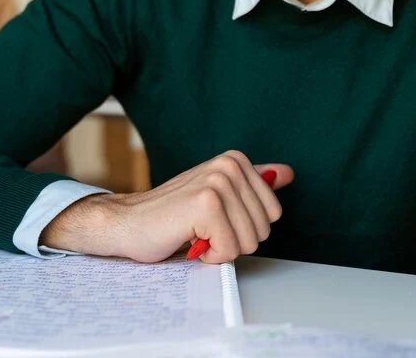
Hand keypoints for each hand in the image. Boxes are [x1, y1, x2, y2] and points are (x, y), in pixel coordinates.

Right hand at [41, 151, 293, 263]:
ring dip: (221, 247)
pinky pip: (229, 249)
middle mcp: (229, 166)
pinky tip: (188, 239)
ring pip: (249, 241)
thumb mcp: (218, 196)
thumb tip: (287, 173)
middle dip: (234, 239)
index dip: (244, 227)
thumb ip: (253, 184)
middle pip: (263, 228)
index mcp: (236, 161)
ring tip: (196, 233)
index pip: (273, 213)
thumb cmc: (173, 215)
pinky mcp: (206, 205)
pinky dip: (209, 254)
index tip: (216, 219)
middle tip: (203, 228)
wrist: (129, 223)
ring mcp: (218, 183)